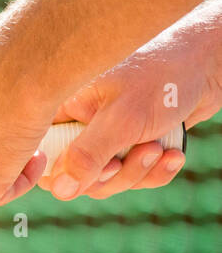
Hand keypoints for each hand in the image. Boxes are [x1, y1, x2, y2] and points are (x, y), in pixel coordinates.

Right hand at [42, 8, 221, 199]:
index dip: (68, 173)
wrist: (207, 61)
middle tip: (145, 152)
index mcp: (63, 109)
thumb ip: (88, 156)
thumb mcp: (122, 120)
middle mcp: (79, 123)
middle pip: (80, 175)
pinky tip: (173, 153)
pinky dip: (156, 170)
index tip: (105, 165)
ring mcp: (106, 134)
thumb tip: (60, 191)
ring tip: (162, 148)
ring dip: (140, 171)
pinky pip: (133, 175)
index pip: (47, 156)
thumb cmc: (161, 77)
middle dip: (118, 174)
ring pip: (109, 179)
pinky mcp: (130, 142)